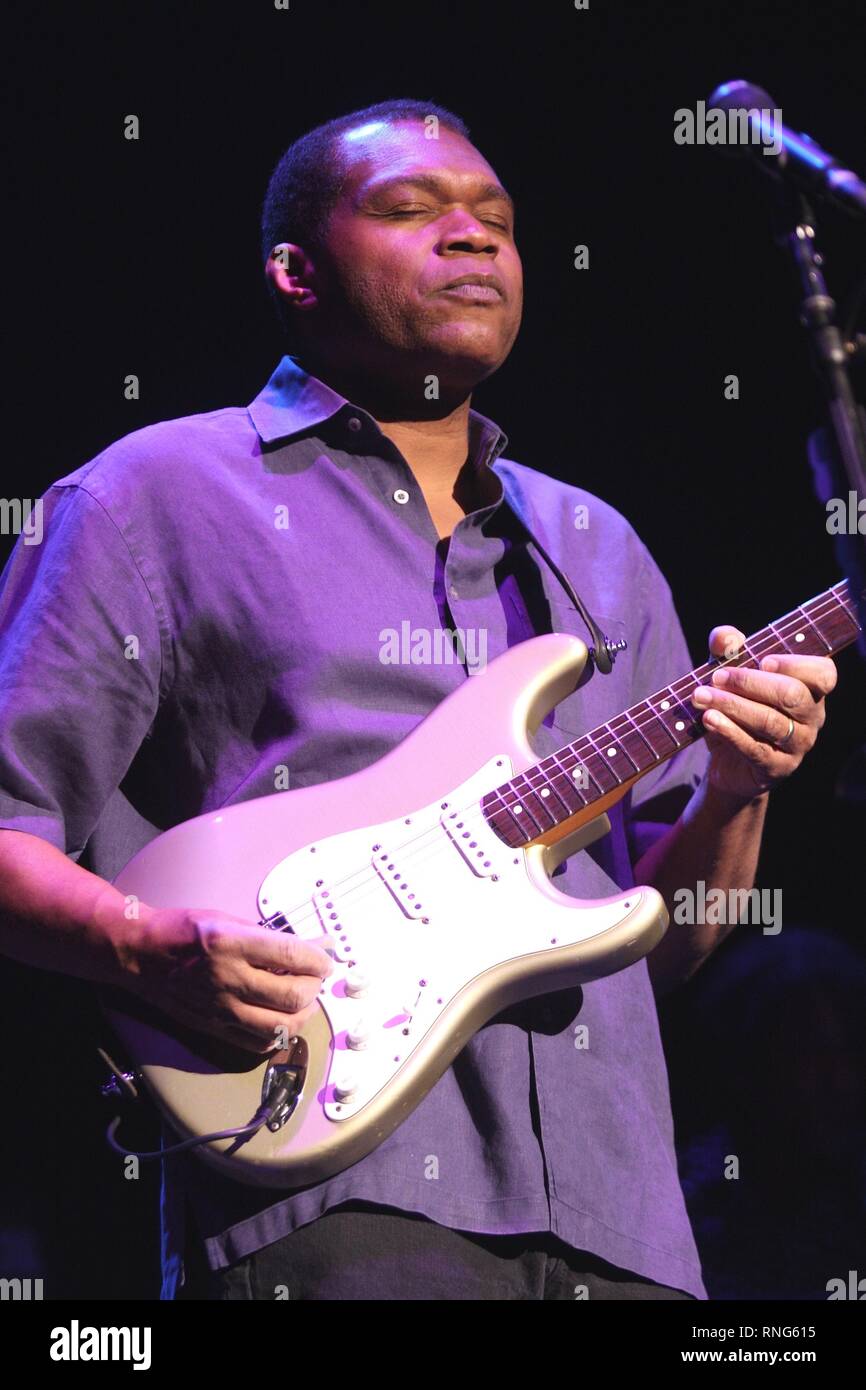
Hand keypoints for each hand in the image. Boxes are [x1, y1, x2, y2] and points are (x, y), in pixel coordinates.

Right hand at [125, 907, 333, 1053]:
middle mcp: (228, 978)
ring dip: (302, 1014)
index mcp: (232, 942)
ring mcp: (221, 1008)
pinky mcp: (214, 1028)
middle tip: (315, 978)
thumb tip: (310, 947)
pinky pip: (258, 1044)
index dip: (319, 960)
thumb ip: (268, 937)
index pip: (293, 956)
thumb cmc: (182, 930)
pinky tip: (279, 1018)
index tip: (325, 960)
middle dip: (315, 987)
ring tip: (302, 1000)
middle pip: (294, 995)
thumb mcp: (227, 918)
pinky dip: (278, 1034)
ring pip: (281, 1026)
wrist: (139, 954)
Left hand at [691, 625, 837, 801]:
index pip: (823, 674)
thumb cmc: (737, 709)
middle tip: (716, 676)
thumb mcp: (731, 676)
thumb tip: (724, 637)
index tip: (763, 659)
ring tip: (701, 696)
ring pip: (770, 721)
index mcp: (810, 689)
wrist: (728, 762)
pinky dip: (729, 731)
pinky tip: (708, 719)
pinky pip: (755, 748)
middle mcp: (811, 717)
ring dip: (732, 705)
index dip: (796, 665)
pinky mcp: (777, 768)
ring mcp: (797, 745)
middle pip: (791, 694)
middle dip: (750, 682)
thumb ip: (729, 650)